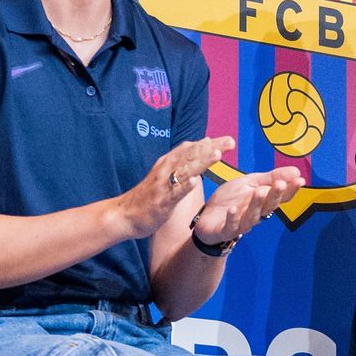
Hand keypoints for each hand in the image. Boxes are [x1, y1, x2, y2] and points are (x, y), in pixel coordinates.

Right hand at [116, 135, 230, 240]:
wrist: (124, 215)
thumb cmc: (148, 195)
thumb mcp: (166, 174)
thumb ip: (182, 161)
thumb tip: (201, 145)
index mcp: (168, 163)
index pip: (192, 149)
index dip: (211, 144)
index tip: (229, 140)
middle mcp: (166, 169)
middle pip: (191, 155)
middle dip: (211, 148)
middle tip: (231, 142)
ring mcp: (163, 185)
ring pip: (184, 170)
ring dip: (201, 162)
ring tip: (217, 154)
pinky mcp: (161, 201)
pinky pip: (173, 193)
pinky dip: (183, 187)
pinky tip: (194, 182)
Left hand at [190, 163, 301, 250]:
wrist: (206, 216)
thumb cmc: (230, 199)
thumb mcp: (250, 183)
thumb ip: (270, 177)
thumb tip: (297, 171)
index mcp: (262, 202)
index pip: (280, 196)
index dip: (290, 189)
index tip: (300, 180)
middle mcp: (255, 214)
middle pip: (268, 206)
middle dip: (274, 195)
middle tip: (280, 184)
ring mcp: (240, 224)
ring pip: (252, 216)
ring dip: (256, 204)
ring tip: (260, 192)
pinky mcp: (225, 230)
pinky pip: (231, 226)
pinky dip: (233, 218)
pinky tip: (234, 209)